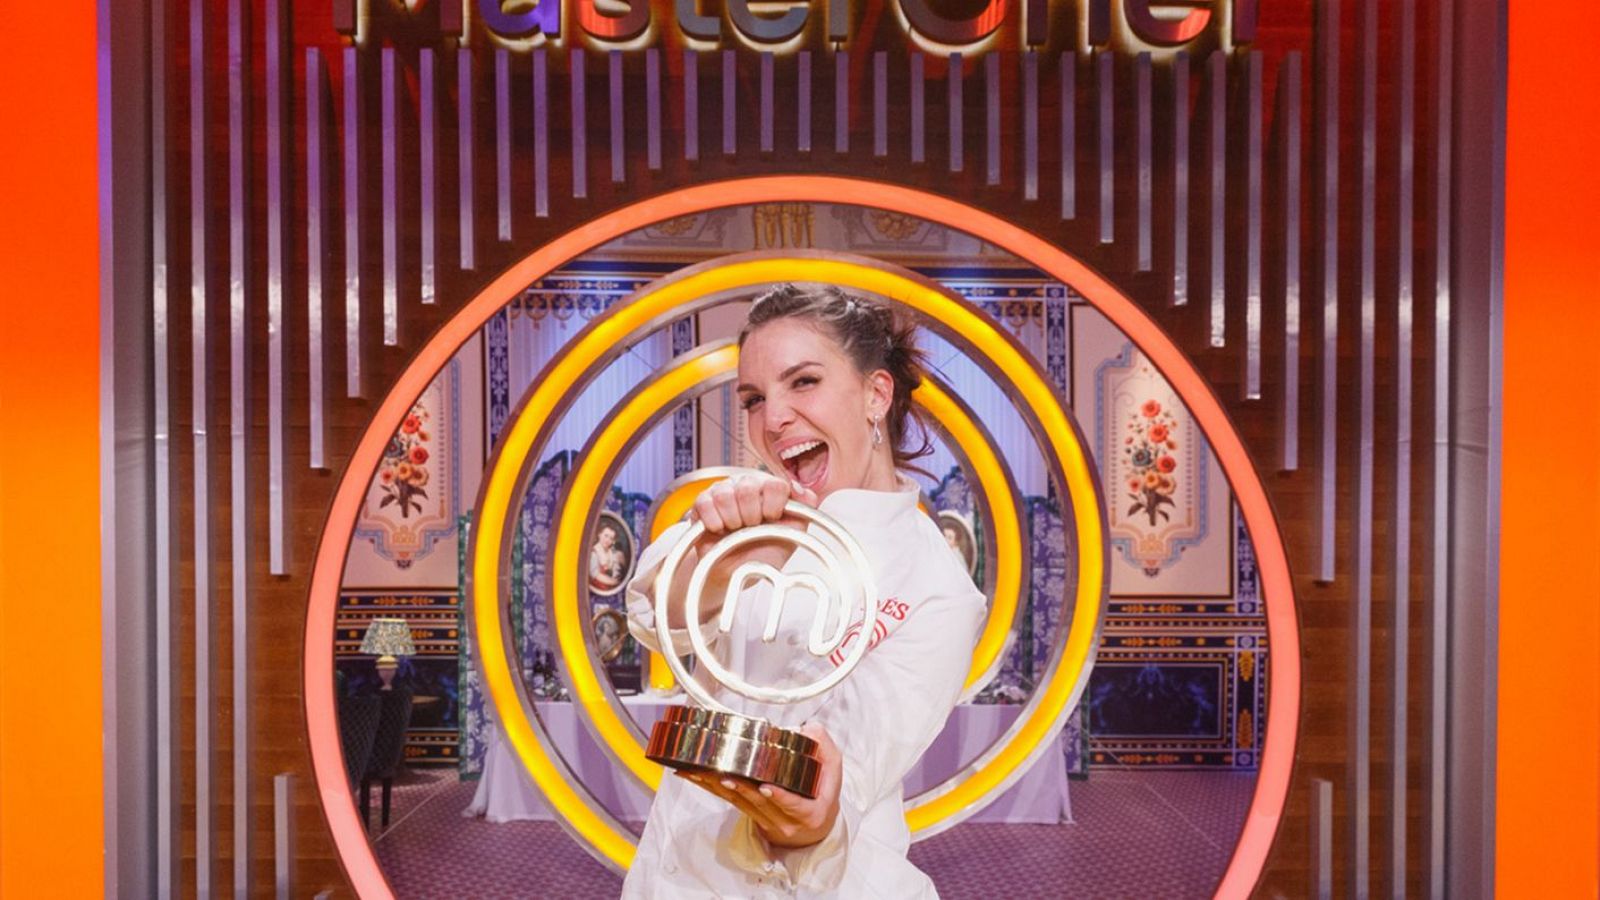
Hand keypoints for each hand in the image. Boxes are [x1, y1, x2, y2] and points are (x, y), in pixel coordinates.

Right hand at [666, 472, 818, 627]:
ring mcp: (722, 490)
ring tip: (735, 529)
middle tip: (751, 527)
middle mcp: (746, 484)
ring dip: (732, 520)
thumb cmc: (764, 551)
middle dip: (751, 515)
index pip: (775, 484)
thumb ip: (805, 510)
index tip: (771, 520)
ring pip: (725, 494)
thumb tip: (806, 492)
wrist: (735, 572)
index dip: (773, 506)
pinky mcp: (701, 501)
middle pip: (748, 486)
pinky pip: (705, 503)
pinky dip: (714, 523)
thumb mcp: (792, 533)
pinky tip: (720, 530)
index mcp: (770, 488)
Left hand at [677, 722, 841, 848]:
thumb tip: (805, 729)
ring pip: (739, 803)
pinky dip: (711, 787)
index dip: (780, 797)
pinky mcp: (750, 816)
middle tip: (725, 774)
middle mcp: (786, 822)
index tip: (766, 787)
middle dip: (740, 788)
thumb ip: (823, 747)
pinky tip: (694, 775)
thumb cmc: (822, 793)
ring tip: (702, 772)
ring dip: (719, 786)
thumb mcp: (832, 769)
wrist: (814, 827)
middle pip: (759, 803)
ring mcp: (766, 822)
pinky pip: (729, 801)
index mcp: (810, 812)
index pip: (795, 805)